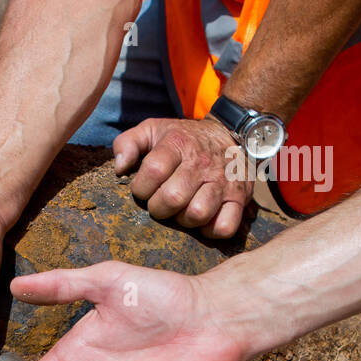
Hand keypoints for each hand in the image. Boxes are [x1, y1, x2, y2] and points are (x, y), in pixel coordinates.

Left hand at [113, 117, 251, 238]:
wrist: (229, 133)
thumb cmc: (182, 138)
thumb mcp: (152, 130)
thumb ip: (128, 143)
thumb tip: (120, 168)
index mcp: (178, 144)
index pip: (153, 171)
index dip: (140, 187)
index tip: (143, 188)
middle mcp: (202, 163)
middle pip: (173, 198)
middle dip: (158, 207)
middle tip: (160, 202)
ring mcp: (223, 181)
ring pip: (197, 214)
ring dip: (182, 220)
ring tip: (181, 210)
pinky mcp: (240, 197)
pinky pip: (225, 226)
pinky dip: (211, 230)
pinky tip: (202, 221)